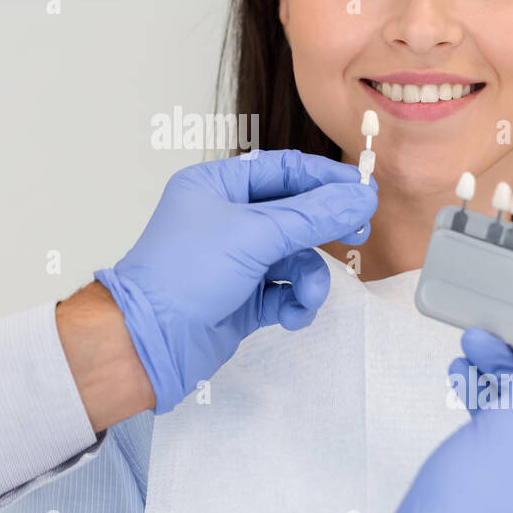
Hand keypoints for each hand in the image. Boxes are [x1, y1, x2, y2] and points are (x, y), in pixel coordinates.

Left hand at [95, 149, 376, 414]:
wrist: (148, 341)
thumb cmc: (182, 276)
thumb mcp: (254, 234)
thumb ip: (313, 216)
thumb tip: (360, 198)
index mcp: (215, 186)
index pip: (282, 170)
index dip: (325, 179)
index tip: (363, 191)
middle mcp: (223, 219)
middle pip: (292, 213)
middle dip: (324, 228)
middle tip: (358, 234)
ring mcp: (233, 260)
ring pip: (292, 257)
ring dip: (308, 277)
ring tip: (309, 295)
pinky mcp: (240, 298)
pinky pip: (283, 292)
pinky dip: (293, 303)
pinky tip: (292, 315)